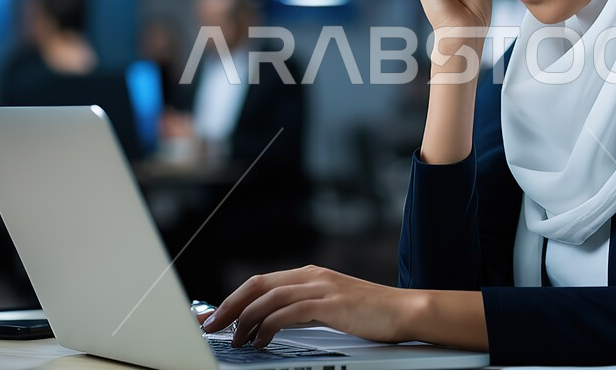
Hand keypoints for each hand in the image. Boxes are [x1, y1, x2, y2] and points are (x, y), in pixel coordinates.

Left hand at [198, 265, 420, 347]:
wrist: (406, 311)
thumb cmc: (373, 314)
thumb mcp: (332, 307)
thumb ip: (305, 309)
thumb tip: (272, 324)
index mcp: (310, 274)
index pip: (261, 283)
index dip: (233, 299)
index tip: (214, 316)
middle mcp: (312, 275)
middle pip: (256, 285)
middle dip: (228, 306)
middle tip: (209, 326)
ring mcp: (321, 287)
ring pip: (268, 298)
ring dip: (244, 320)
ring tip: (233, 339)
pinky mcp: (330, 303)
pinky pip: (287, 313)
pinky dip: (268, 327)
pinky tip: (260, 340)